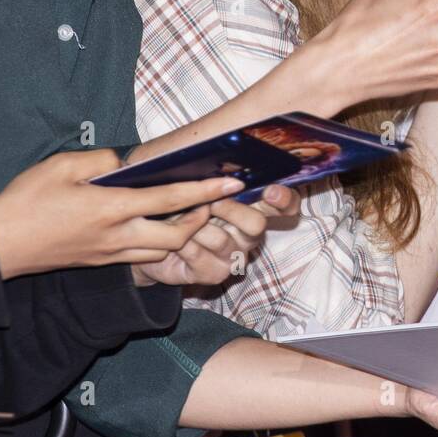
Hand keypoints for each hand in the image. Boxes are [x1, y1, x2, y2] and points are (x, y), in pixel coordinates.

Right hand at [0, 149, 243, 279]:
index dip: (206, 191)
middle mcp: (118, 236)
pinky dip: (160, 245)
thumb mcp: (62, 165)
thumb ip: (102, 161)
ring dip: (183, 235)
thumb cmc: (27, 200)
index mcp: (111, 208)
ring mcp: (111, 254)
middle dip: (202, 220)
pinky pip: (143, 258)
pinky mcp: (103, 263)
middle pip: (178, 237)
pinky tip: (159, 228)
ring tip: (190, 214)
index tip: (232, 183)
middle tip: (211, 202)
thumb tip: (128, 163)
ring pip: (163, 252)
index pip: (171, 200)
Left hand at [131, 182, 299, 287]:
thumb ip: (214, 175)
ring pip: (221, 239)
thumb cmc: (177, 204)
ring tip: (176, 218)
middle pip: (257, 224)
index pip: (285, 204)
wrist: (152, 238)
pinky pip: (198, 254)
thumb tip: (221, 162)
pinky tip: (173, 238)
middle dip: (228, 209)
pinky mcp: (215, 274)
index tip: (270, 192)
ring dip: (194, 226)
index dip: (284, 199)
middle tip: (206, 201)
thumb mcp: (195, 183)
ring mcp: (234, 256)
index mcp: (254, 207)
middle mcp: (249, 234)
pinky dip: (180, 242)